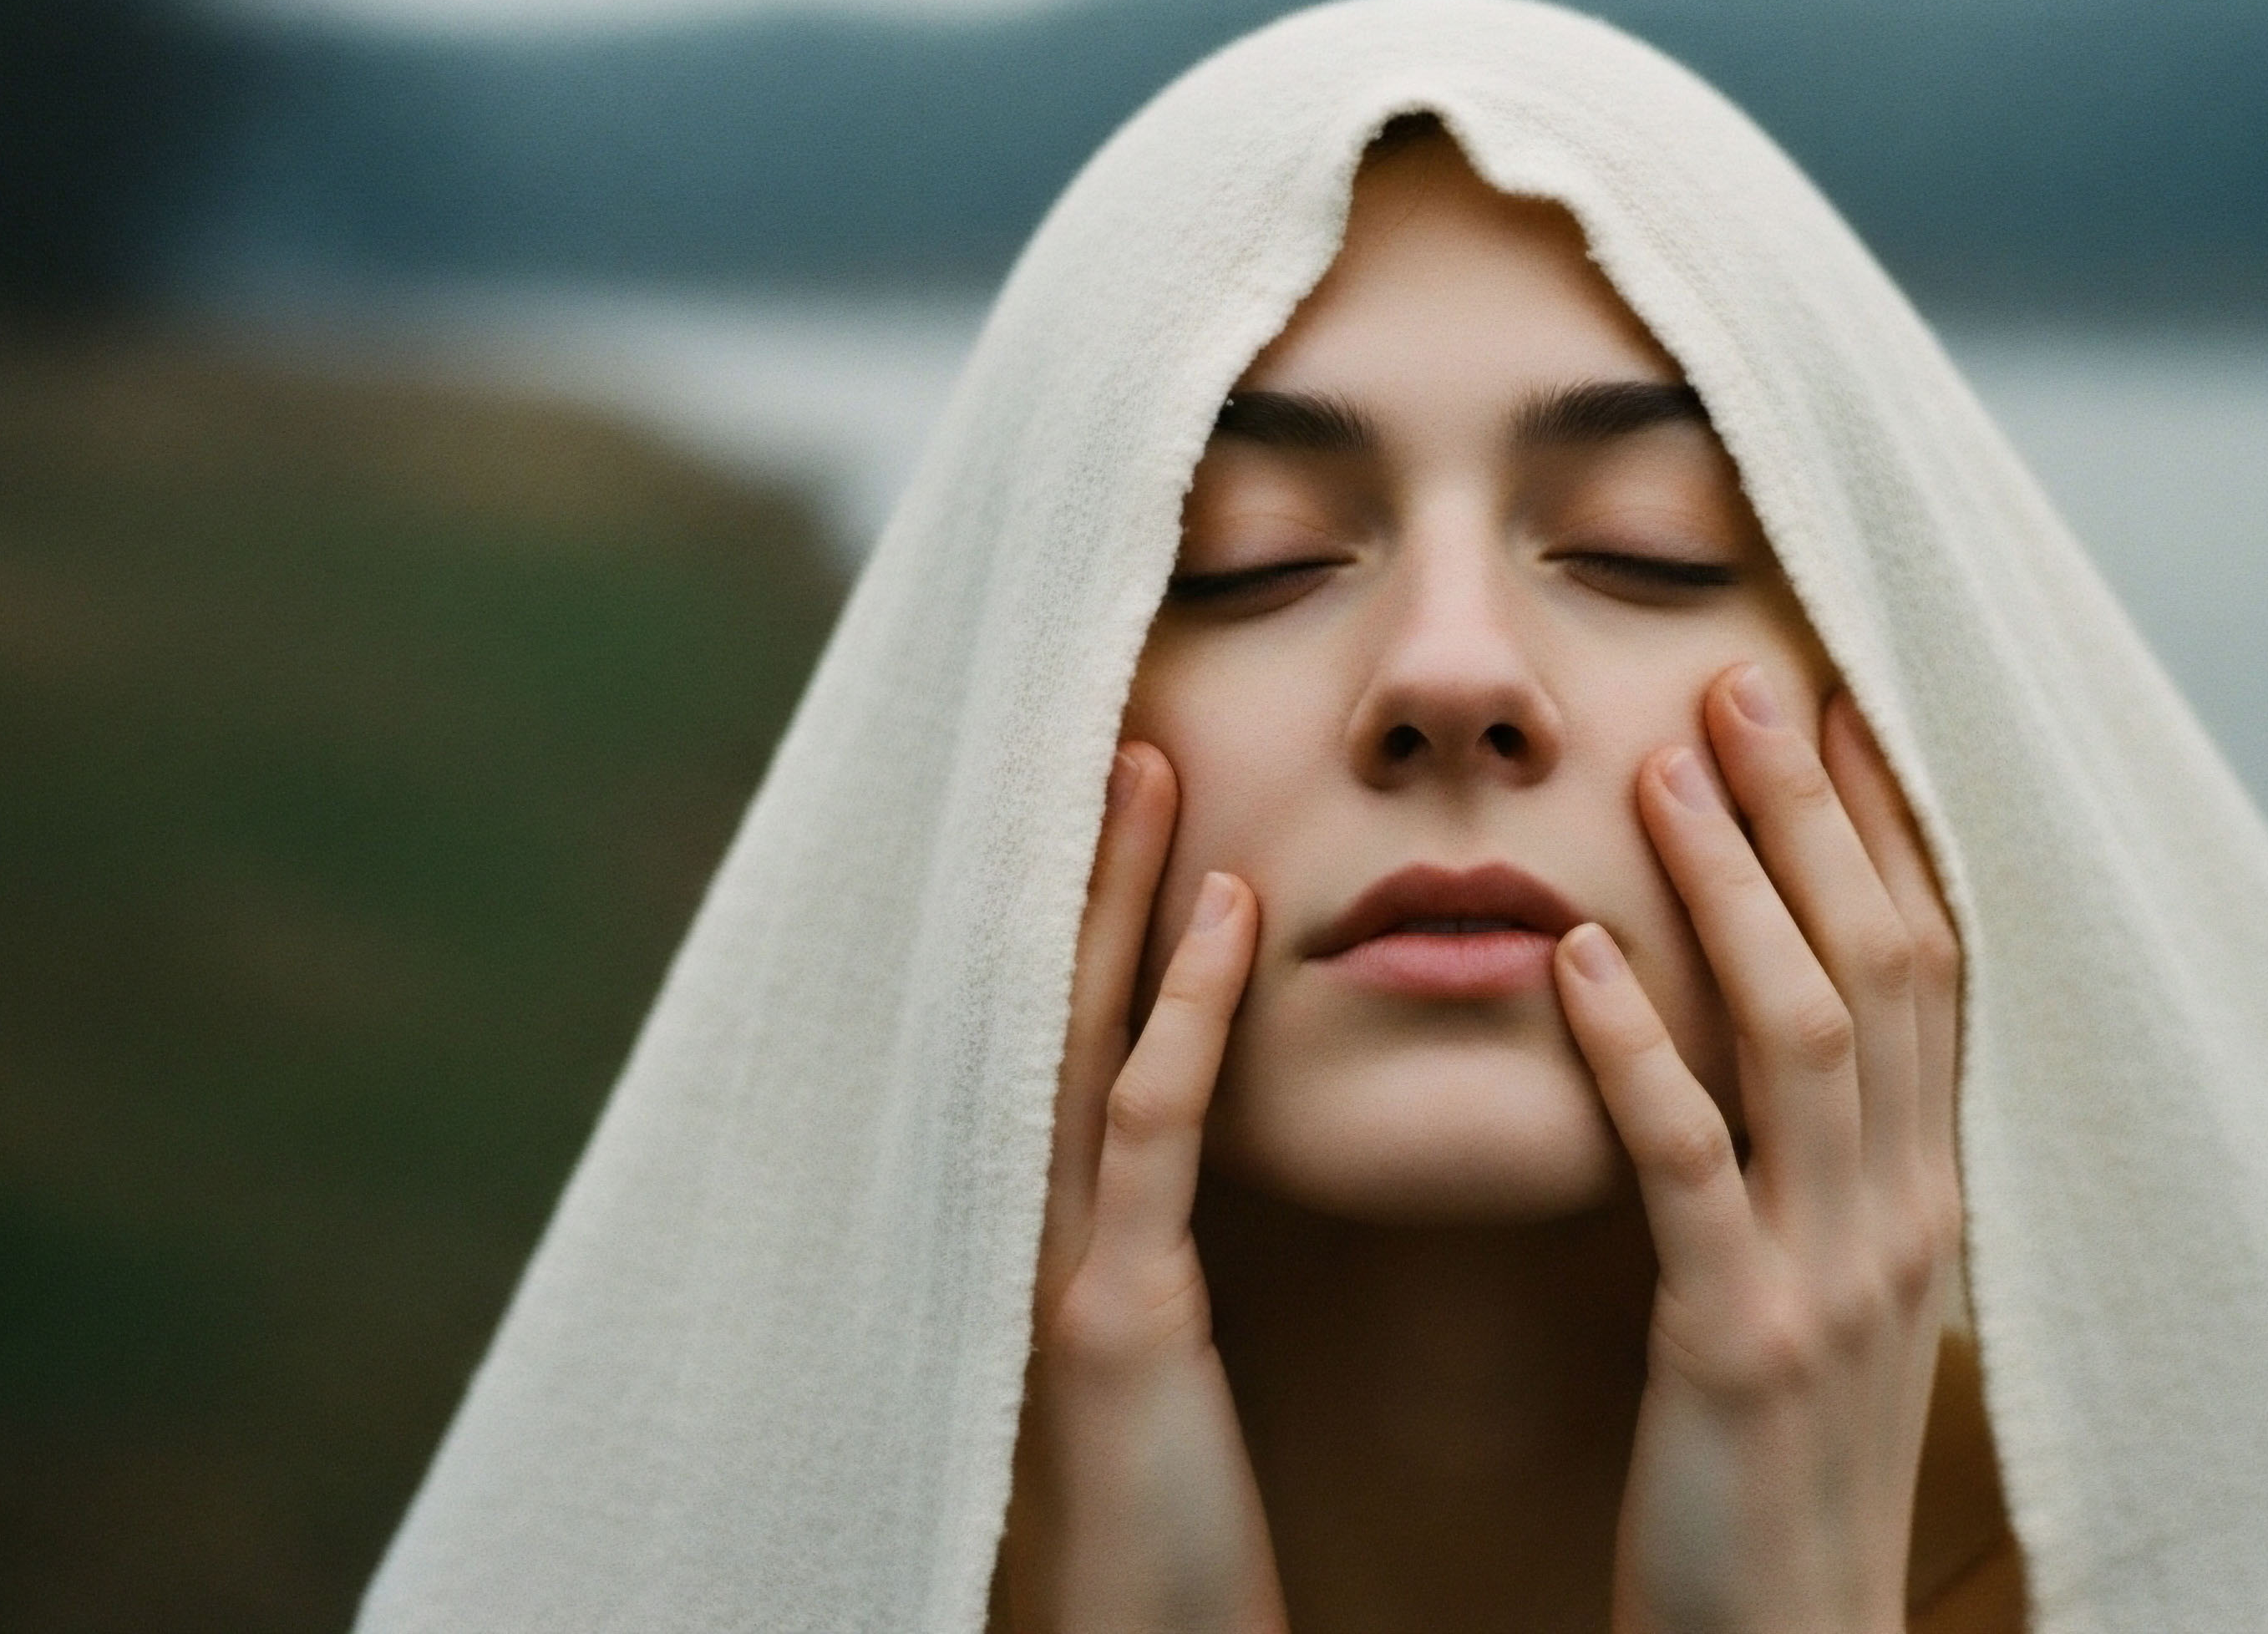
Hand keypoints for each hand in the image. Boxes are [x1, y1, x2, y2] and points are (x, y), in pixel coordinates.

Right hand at [994, 745, 1286, 1633]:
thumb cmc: (1175, 1545)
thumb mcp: (1162, 1377)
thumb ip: (1161, 1270)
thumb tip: (1179, 1200)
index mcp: (1075, 1244)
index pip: (1081, 1045)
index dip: (1097, 917)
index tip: (1129, 792)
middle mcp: (1044, 1236)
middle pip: (1056, 1010)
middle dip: (1081, 869)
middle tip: (1114, 723)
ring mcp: (1066, 1274)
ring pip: (1085, 1041)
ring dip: (1116, 898)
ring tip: (1148, 764)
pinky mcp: (1115, 1327)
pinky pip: (1148, 1137)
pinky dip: (1179, 1013)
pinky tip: (1223, 914)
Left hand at [1555, 672, 1965, 1633]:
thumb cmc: (1782, 1469)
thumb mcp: (1824, 1292)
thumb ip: (1811, 1167)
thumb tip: (1776, 1044)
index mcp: (1924, 1194)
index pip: (1924, 969)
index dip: (1884, 829)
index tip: (1829, 702)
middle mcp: (1902, 1214)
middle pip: (1876, 965)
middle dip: (1813, 813)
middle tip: (1741, 682)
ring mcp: (1832, 1276)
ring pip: (1799, 1034)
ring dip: (1734, 885)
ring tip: (1668, 767)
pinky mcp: (1736, 1341)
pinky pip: (1689, 1166)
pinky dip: (1637, 1046)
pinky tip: (1580, 954)